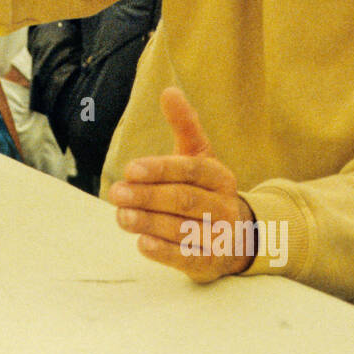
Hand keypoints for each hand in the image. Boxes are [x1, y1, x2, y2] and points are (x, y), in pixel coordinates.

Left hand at [110, 87, 253, 281]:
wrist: (236, 236)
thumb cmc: (206, 190)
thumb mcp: (199, 156)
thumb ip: (185, 125)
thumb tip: (168, 90)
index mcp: (220, 176)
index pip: (191, 170)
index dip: (161, 169)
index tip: (130, 169)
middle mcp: (224, 206)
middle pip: (184, 200)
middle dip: (147, 196)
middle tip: (116, 192)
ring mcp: (219, 236)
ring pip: (182, 229)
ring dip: (148, 222)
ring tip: (121, 215)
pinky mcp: (209, 262)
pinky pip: (186, 257)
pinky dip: (163, 251)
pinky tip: (141, 243)